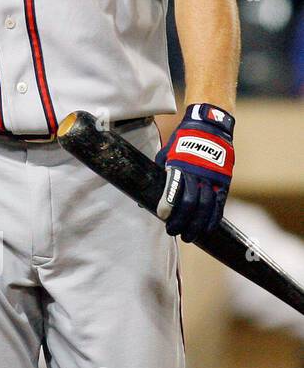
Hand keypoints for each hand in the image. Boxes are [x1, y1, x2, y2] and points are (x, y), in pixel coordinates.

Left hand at [155, 103, 233, 242]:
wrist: (210, 130)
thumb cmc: (181, 143)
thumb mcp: (166, 154)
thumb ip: (158, 174)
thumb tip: (143, 199)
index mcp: (180, 165)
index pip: (174, 188)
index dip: (168, 204)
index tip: (162, 216)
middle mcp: (197, 173)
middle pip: (191, 202)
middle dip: (182, 220)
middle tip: (173, 232)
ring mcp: (212, 179)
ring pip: (206, 207)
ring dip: (197, 224)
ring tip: (188, 236)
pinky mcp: (223, 183)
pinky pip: (219, 205)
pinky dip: (213, 219)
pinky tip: (206, 230)